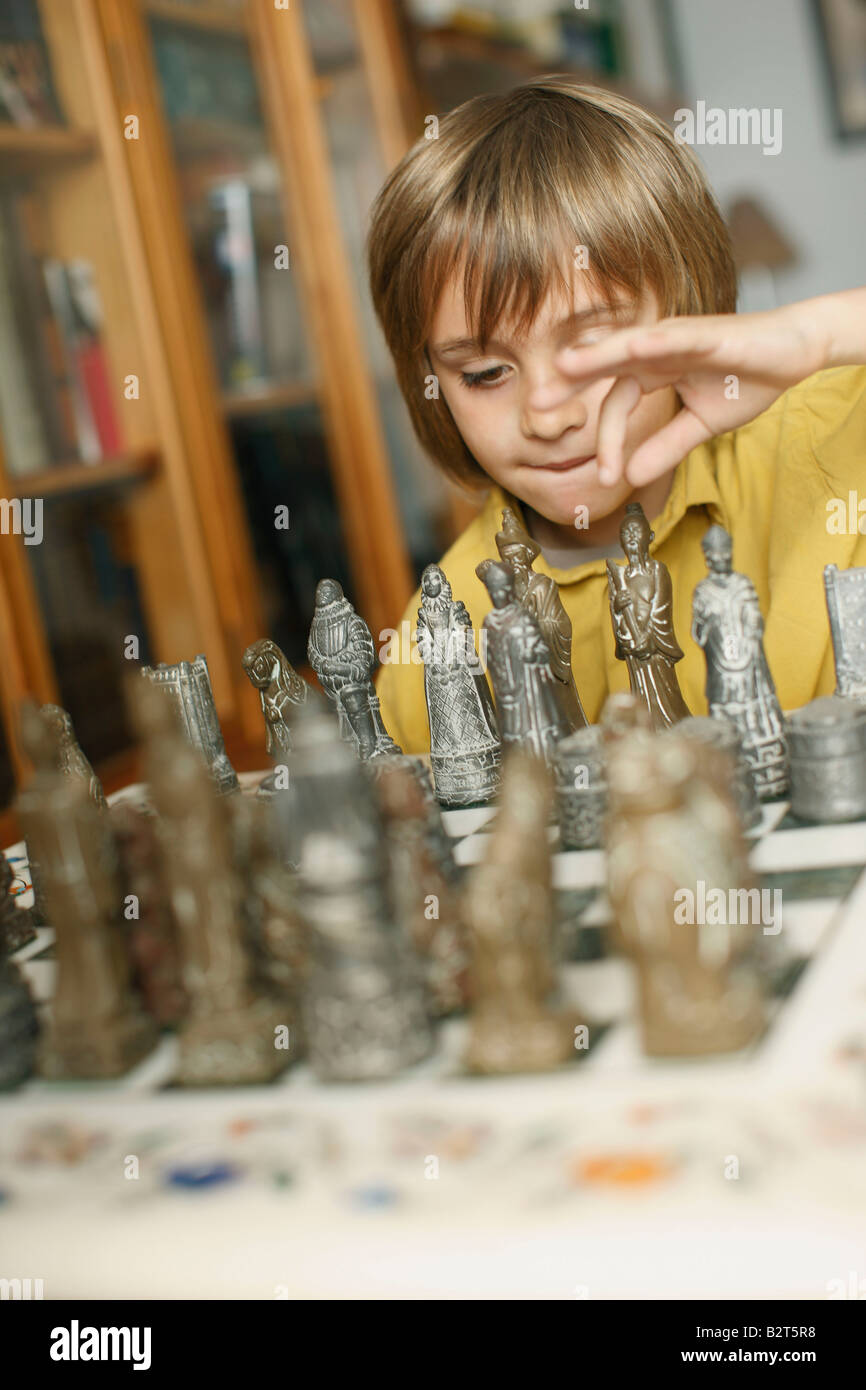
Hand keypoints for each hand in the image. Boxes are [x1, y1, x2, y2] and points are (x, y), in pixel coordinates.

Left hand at [554, 300, 829, 487]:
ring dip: (598, 355)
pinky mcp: (709, 333)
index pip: (616, 403)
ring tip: (566, 366)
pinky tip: (634, 348)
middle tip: (536, 404)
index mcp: (653, 371)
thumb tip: (632, 477)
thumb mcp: (701, 425)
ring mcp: (680, 338)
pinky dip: (654, 342)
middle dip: (570, 383)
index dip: (607, 439)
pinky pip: (676, 337)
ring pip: (631, 346)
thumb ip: (666, 447)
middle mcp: (659, 350)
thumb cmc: (747, 380)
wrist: (794, 353)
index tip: (605, 477)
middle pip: (605, 365)